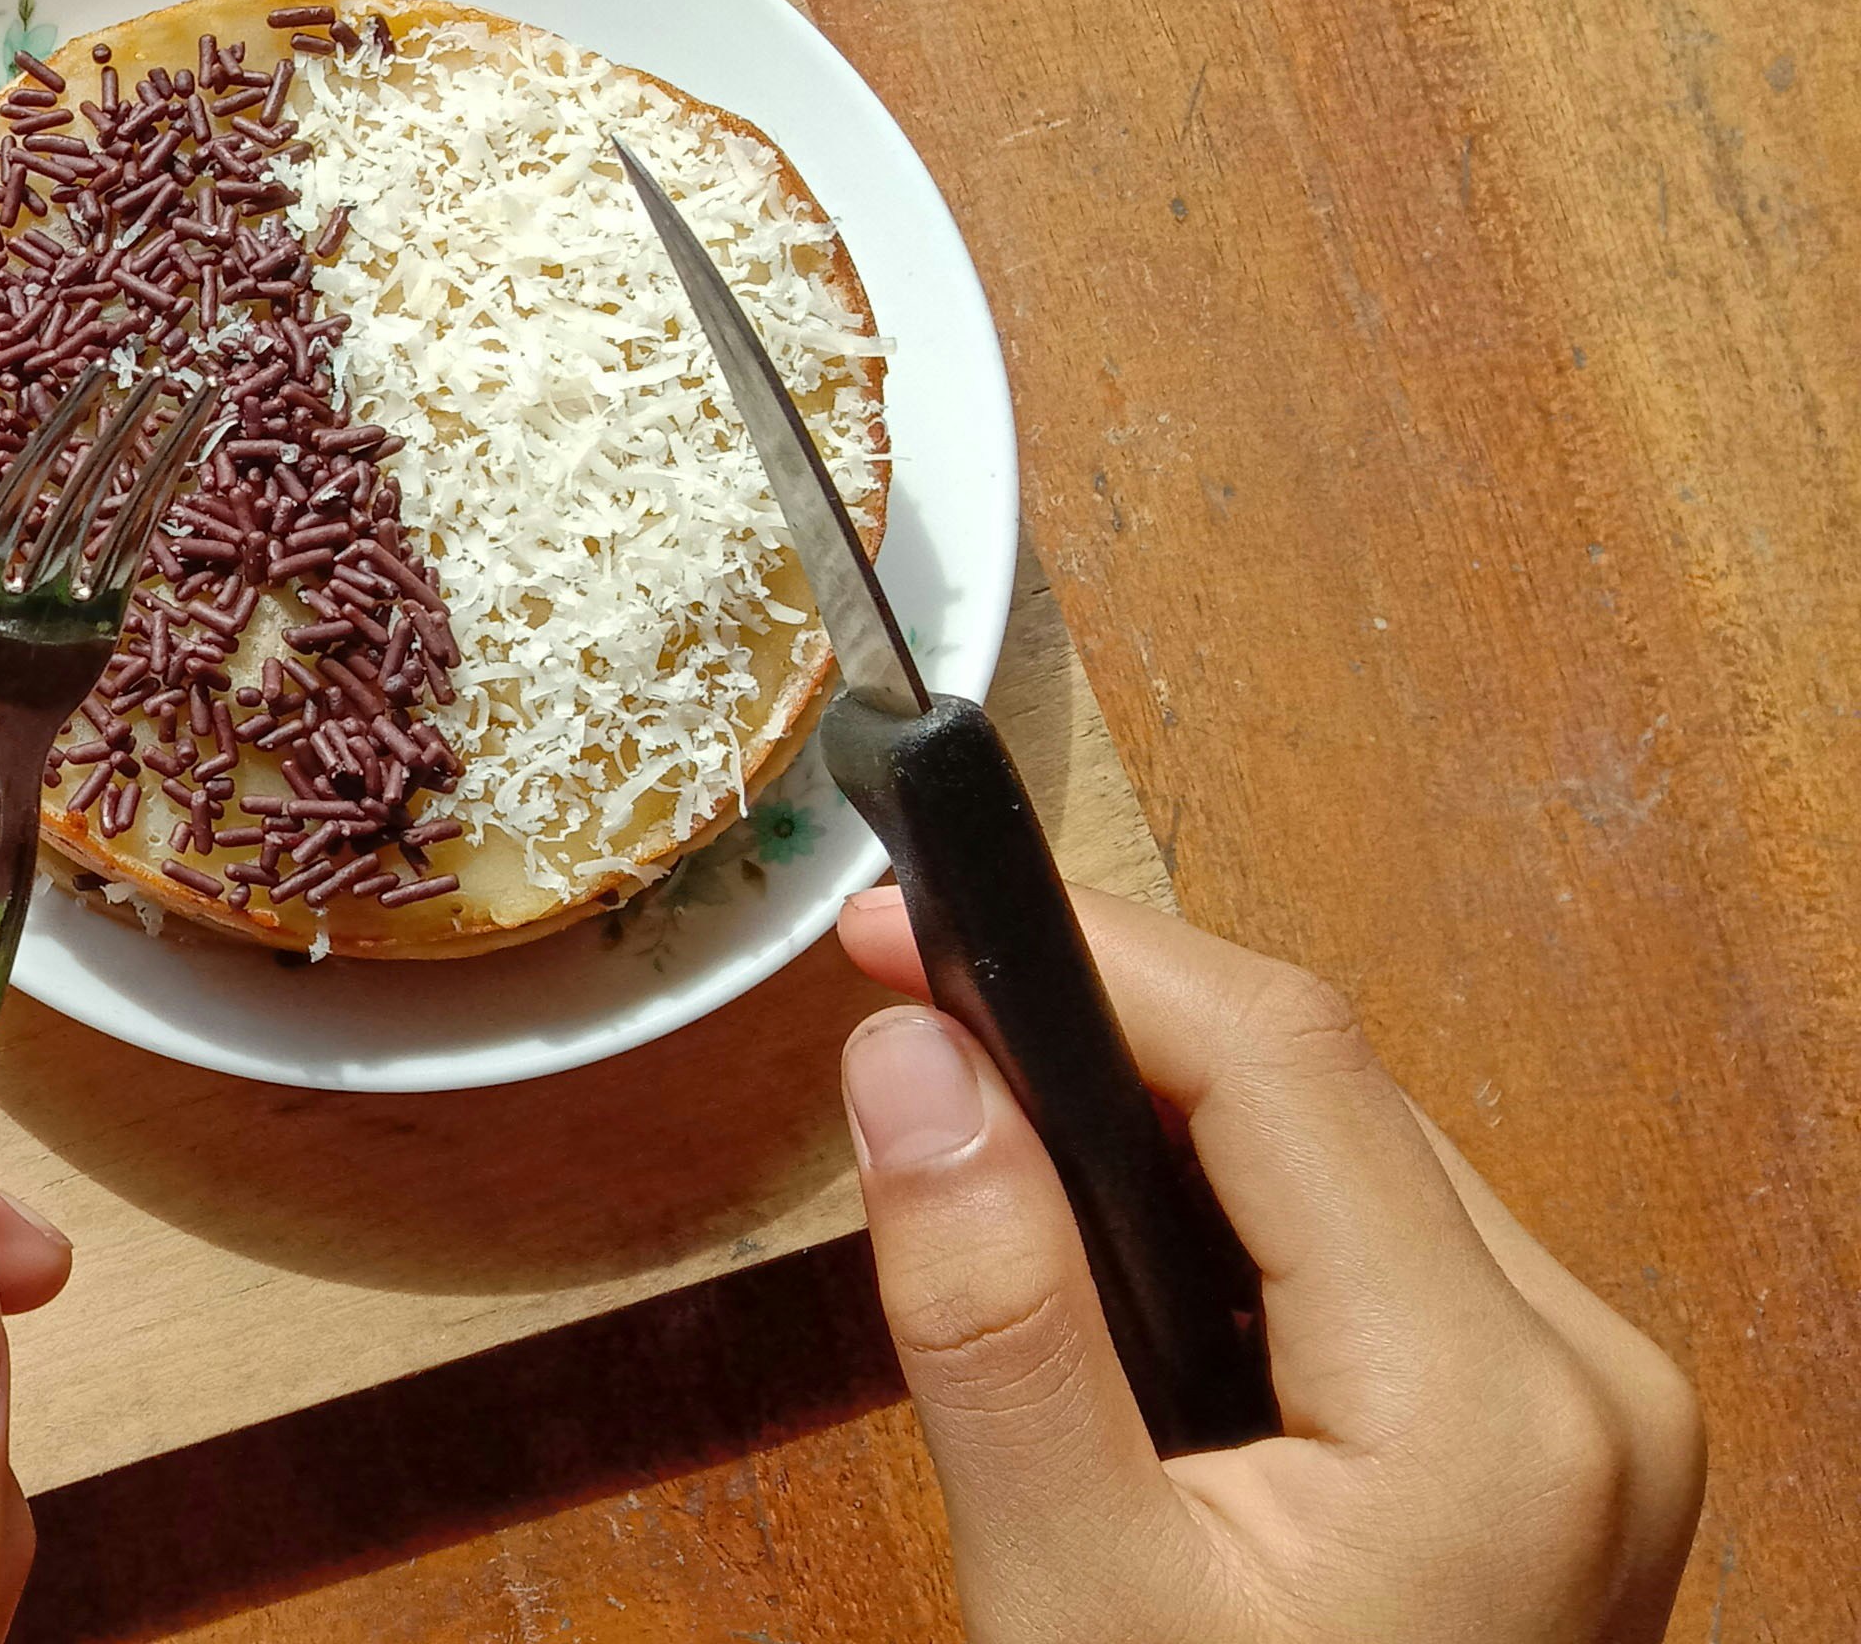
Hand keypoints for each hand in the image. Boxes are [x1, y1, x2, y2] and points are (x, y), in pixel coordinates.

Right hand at [837, 883, 1703, 1643]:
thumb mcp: (1069, 1591)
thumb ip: (992, 1317)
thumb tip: (905, 1060)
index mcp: (1499, 1404)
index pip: (1281, 1063)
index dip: (1078, 955)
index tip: (895, 918)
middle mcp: (1594, 1377)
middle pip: (1326, 1090)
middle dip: (1104, 1022)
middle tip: (899, 998)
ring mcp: (1598, 1407)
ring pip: (1352, 1150)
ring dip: (1162, 1106)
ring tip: (976, 1108)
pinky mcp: (1558, 1436)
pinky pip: (1382, 1242)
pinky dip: (1233, 1203)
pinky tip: (1108, 1233)